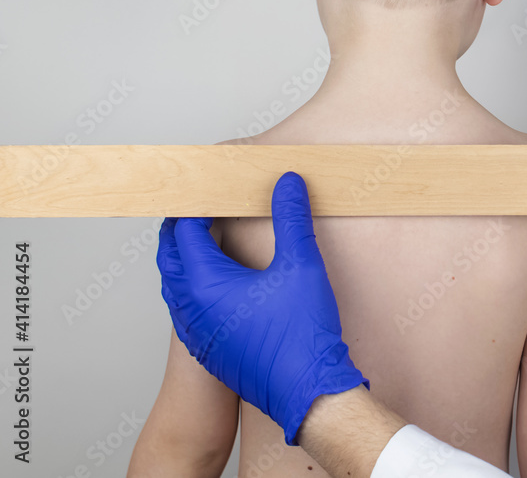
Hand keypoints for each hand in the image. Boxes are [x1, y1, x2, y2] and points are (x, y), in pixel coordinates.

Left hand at [156, 171, 368, 444]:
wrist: (305, 395)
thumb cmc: (301, 336)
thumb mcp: (301, 266)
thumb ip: (292, 218)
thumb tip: (288, 182)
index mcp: (205, 283)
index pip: (186, 228)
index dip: (198, 203)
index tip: (212, 187)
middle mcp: (190, 307)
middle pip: (170, 255)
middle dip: (181, 227)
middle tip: (201, 206)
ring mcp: (196, 331)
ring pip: (175, 284)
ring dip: (184, 257)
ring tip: (207, 238)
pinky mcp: (207, 348)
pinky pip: (186, 307)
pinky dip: (193, 284)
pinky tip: (220, 283)